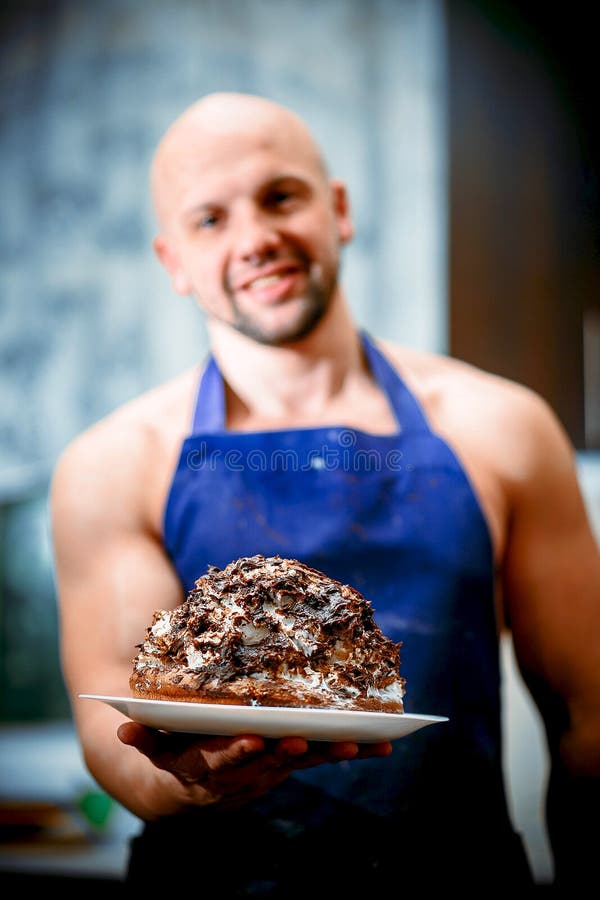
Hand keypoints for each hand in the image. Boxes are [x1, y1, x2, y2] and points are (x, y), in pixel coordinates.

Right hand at [118, 722, 391, 808]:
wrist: (178, 792)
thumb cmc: (163, 752)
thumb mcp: (147, 746)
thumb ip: (140, 738)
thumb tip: (121, 730)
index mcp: (204, 769)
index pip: (220, 761)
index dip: (236, 752)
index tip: (250, 740)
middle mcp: (240, 777)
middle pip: (267, 765)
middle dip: (286, 753)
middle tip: (303, 740)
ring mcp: (267, 773)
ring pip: (300, 763)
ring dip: (328, 754)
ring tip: (357, 743)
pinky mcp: (286, 764)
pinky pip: (319, 758)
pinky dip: (349, 752)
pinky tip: (383, 746)